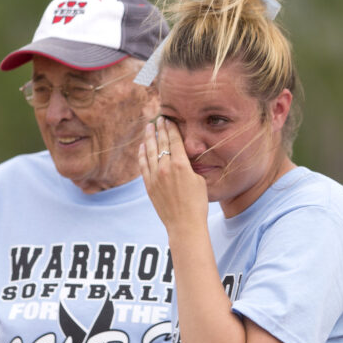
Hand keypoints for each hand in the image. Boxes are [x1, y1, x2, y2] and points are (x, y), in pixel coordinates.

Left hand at [138, 117, 208, 234]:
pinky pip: (143, 165)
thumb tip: (183, 159)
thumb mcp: (199, 180)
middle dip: (160, 128)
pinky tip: (142, 147)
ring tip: (148, 127)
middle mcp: (165, 168)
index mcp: (181, 164)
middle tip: (158, 118)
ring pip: (149, 151)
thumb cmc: (197, 204)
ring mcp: (155, 177)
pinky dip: (142, 154)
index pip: (174, 140)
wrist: (184, 225)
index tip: (169, 119)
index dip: (171, 128)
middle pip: (161, 142)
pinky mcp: (149, 186)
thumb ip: (189, 166)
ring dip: (149, 138)